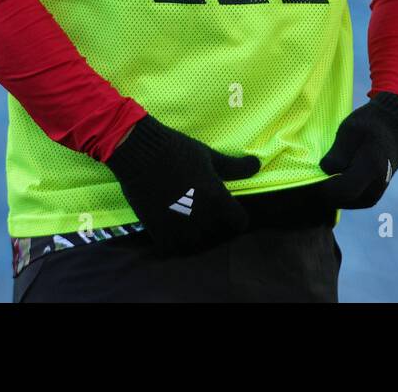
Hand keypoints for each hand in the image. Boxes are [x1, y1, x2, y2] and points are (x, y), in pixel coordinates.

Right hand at [105, 115, 259, 254]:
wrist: (140, 152)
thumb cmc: (177, 150)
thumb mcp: (209, 156)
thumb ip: (235, 167)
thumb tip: (257, 165)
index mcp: (218, 199)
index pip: (239, 223)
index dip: (237, 218)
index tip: (229, 212)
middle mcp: (201, 217)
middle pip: (218, 234)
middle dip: (216, 225)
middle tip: (205, 212)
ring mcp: (180, 226)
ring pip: (196, 243)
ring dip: (195, 235)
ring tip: (188, 220)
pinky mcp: (159, 231)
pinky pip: (173, 247)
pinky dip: (174, 240)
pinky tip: (171, 226)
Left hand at [315, 92, 397, 208]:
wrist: (393, 129)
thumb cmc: (369, 125)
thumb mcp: (350, 130)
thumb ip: (338, 153)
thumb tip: (325, 172)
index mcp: (371, 167)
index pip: (340, 190)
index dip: (321, 186)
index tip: (310, 172)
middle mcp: (376, 187)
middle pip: (339, 200)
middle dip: (322, 188)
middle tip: (313, 169)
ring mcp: (374, 196)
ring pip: (341, 202)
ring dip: (329, 190)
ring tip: (327, 168)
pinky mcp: (370, 199)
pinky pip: (347, 201)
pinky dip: (337, 191)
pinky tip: (334, 174)